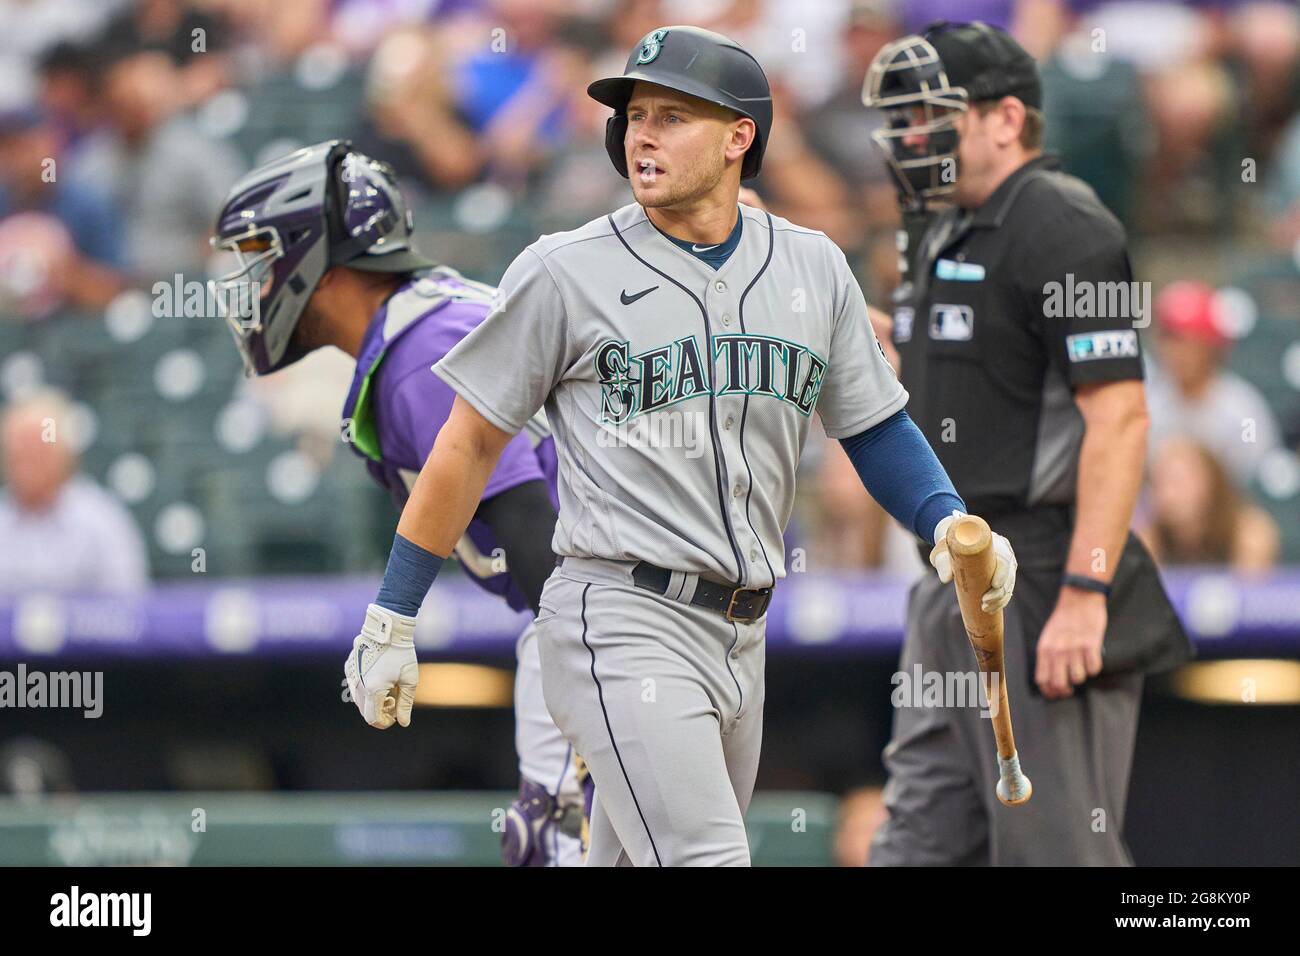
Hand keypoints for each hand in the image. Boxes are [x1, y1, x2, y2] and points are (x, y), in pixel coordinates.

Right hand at [344, 604, 419, 728]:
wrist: (388, 628)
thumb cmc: (402, 653)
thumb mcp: (409, 680)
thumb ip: (405, 703)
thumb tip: (403, 723)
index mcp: (373, 690)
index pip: (372, 719)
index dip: (384, 722)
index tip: (395, 716)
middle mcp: (358, 685)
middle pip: (364, 711)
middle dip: (379, 711)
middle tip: (393, 701)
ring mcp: (351, 675)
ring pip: (358, 699)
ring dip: (372, 701)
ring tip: (388, 688)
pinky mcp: (349, 667)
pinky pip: (354, 685)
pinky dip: (365, 689)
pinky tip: (379, 678)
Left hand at [929, 512, 1017, 611]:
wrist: (953, 546)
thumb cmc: (949, 547)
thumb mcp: (943, 553)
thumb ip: (943, 563)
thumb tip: (945, 578)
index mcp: (992, 543)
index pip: (1004, 557)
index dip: (1002, 572)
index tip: (994, 585)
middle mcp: (1003, 553)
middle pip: (1009, 573)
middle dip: (1000, 591)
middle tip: (984, 602)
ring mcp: (1005, 565)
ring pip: (1009, 584)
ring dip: (1000, 599)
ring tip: (985, 608)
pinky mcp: (1002, 577)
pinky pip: (1006, 590)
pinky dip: (1000, 601)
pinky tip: (990, 609)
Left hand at [1035, 588, 1106, 698]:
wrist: (1079, 599)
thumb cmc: (1063, 620)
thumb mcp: (1047, 638)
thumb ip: (1047, 657)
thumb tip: (1049, 679)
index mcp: (1044, 649)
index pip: (1042, 680)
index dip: (1050, 692)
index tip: (1057, 693)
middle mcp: (1057, 651)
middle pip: (1059, 684)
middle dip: (1066, 690)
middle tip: (1071, 687)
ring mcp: (1074, 649)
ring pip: (1078, 678)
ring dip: (1082, 675)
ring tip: (1082, 665)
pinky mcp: (1090, 645)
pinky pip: (1094, 668)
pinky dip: (1094, 666)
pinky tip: (1092, 657)